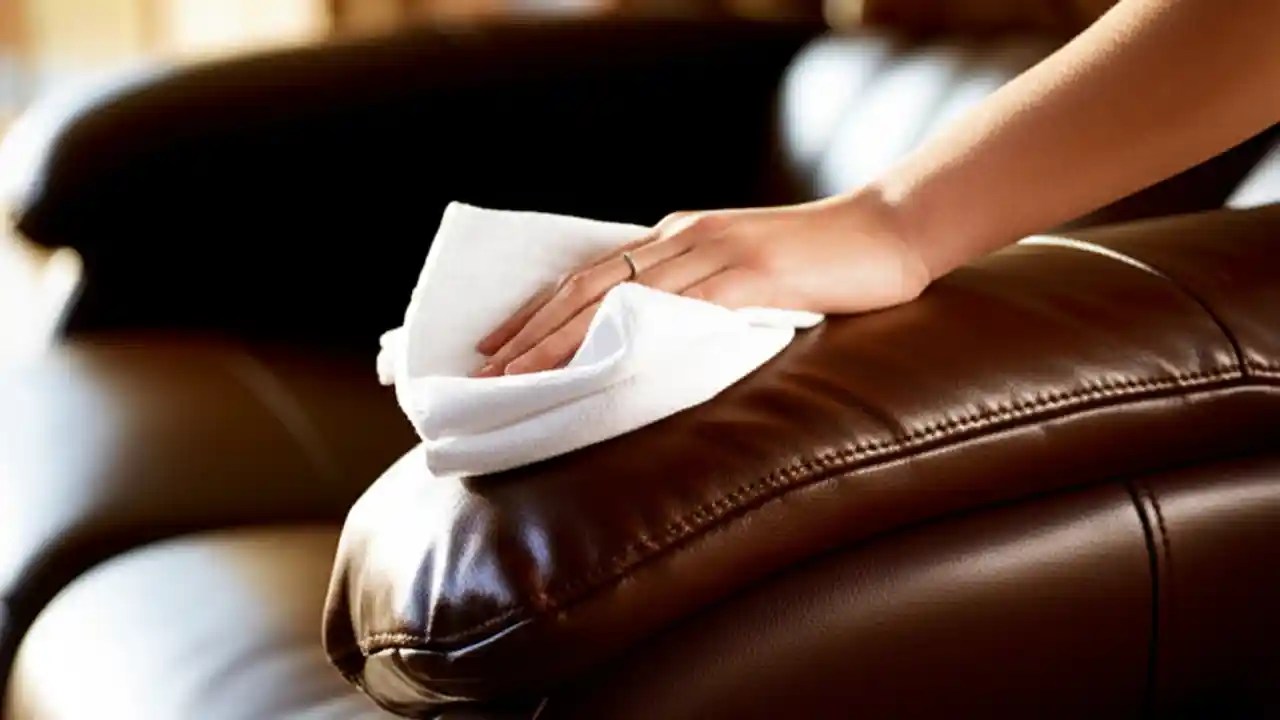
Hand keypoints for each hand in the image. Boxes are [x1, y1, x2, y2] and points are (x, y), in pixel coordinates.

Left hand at [473, 192, 931, 375]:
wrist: (888, 230)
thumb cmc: (816, 261)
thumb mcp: (740, 274)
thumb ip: (695, 297)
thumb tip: (646, 343)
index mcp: (676, 239)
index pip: (589, 276)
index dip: (536, 313)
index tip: (495, 348)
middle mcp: (684, 240)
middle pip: (589, 286)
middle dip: (532, 331)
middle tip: (486, 371)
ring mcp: (718, 254)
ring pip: (624, 298)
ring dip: (567, 338)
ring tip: (525, 374)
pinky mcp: (755, 276)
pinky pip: (689, 308)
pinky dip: (644, 335)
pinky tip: (609, 361)